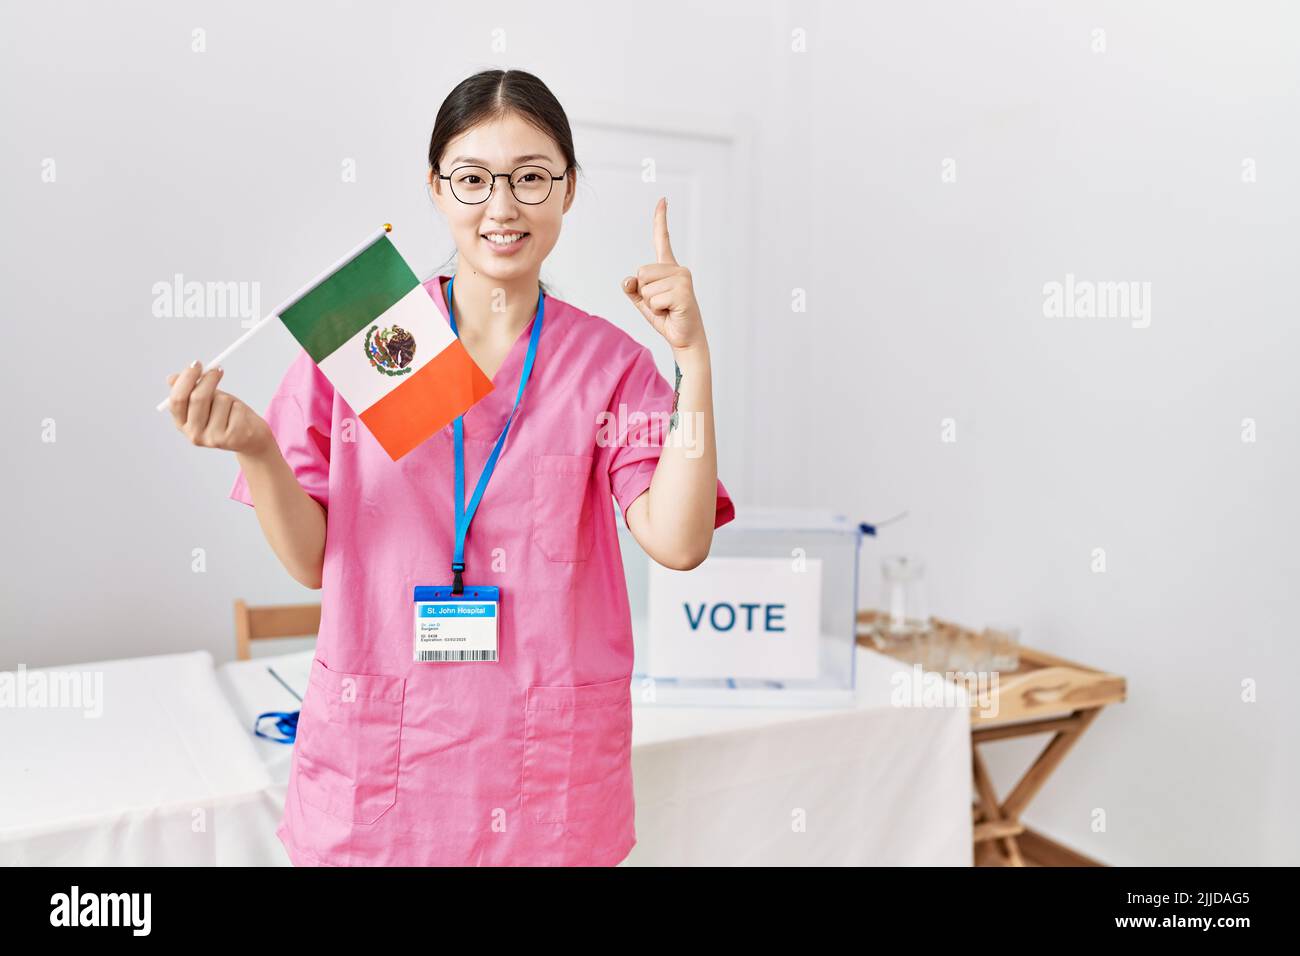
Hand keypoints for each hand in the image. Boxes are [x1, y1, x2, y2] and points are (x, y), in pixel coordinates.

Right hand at [165, 361, 272, 455]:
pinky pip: (236, 409)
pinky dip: (240, 407)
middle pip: (197, 398)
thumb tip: (171, 378)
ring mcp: (212, 439)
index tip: (197, 364)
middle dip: (208, 379)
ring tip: (231, 409)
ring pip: (221, 401)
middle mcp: (194, 434)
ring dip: (228, 398)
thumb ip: (191, 390)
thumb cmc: (226, 416)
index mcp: (182, 424)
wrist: (251, 439)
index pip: (177, 399)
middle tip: (218, 369)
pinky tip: (241, 418)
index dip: (186, 379)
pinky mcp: (231, 439)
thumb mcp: (208, 402)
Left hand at [621, 197, 706, 352]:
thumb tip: (629, 280)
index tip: (663, 200)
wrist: (684, 340)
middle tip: (662, 305)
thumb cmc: (667, 319)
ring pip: (645, 287)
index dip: (661, 219)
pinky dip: (657, 310)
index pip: (661, 240)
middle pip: (641, 272)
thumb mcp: (643, 302)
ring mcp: (682, 279)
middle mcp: (678, 269)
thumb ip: (633, 289)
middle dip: (643, 293)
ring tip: (667, 309)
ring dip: (651, 304)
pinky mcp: (683, 292)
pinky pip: (653, 299)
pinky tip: (672, 312)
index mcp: (669, 268)